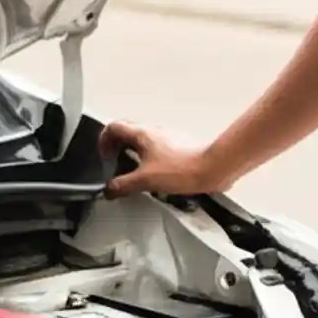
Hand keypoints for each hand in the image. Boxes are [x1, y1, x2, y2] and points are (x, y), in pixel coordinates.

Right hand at [97, 121, 232, 197]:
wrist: (213, 167)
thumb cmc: (181, 169)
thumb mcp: (145, 181)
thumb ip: (123, 185)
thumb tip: (109, 190)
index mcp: (141, 134)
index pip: (113, 127)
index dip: (103, 140)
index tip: (105, 156)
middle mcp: (153, 131)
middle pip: (127, 132)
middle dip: (117, 146)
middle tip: (115, 162)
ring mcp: (167, 136)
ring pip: (143, 140)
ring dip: (134, 152)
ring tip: (134, 171)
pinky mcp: (179, 146)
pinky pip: (157, 148)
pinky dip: (150, 158)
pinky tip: (155, 175)